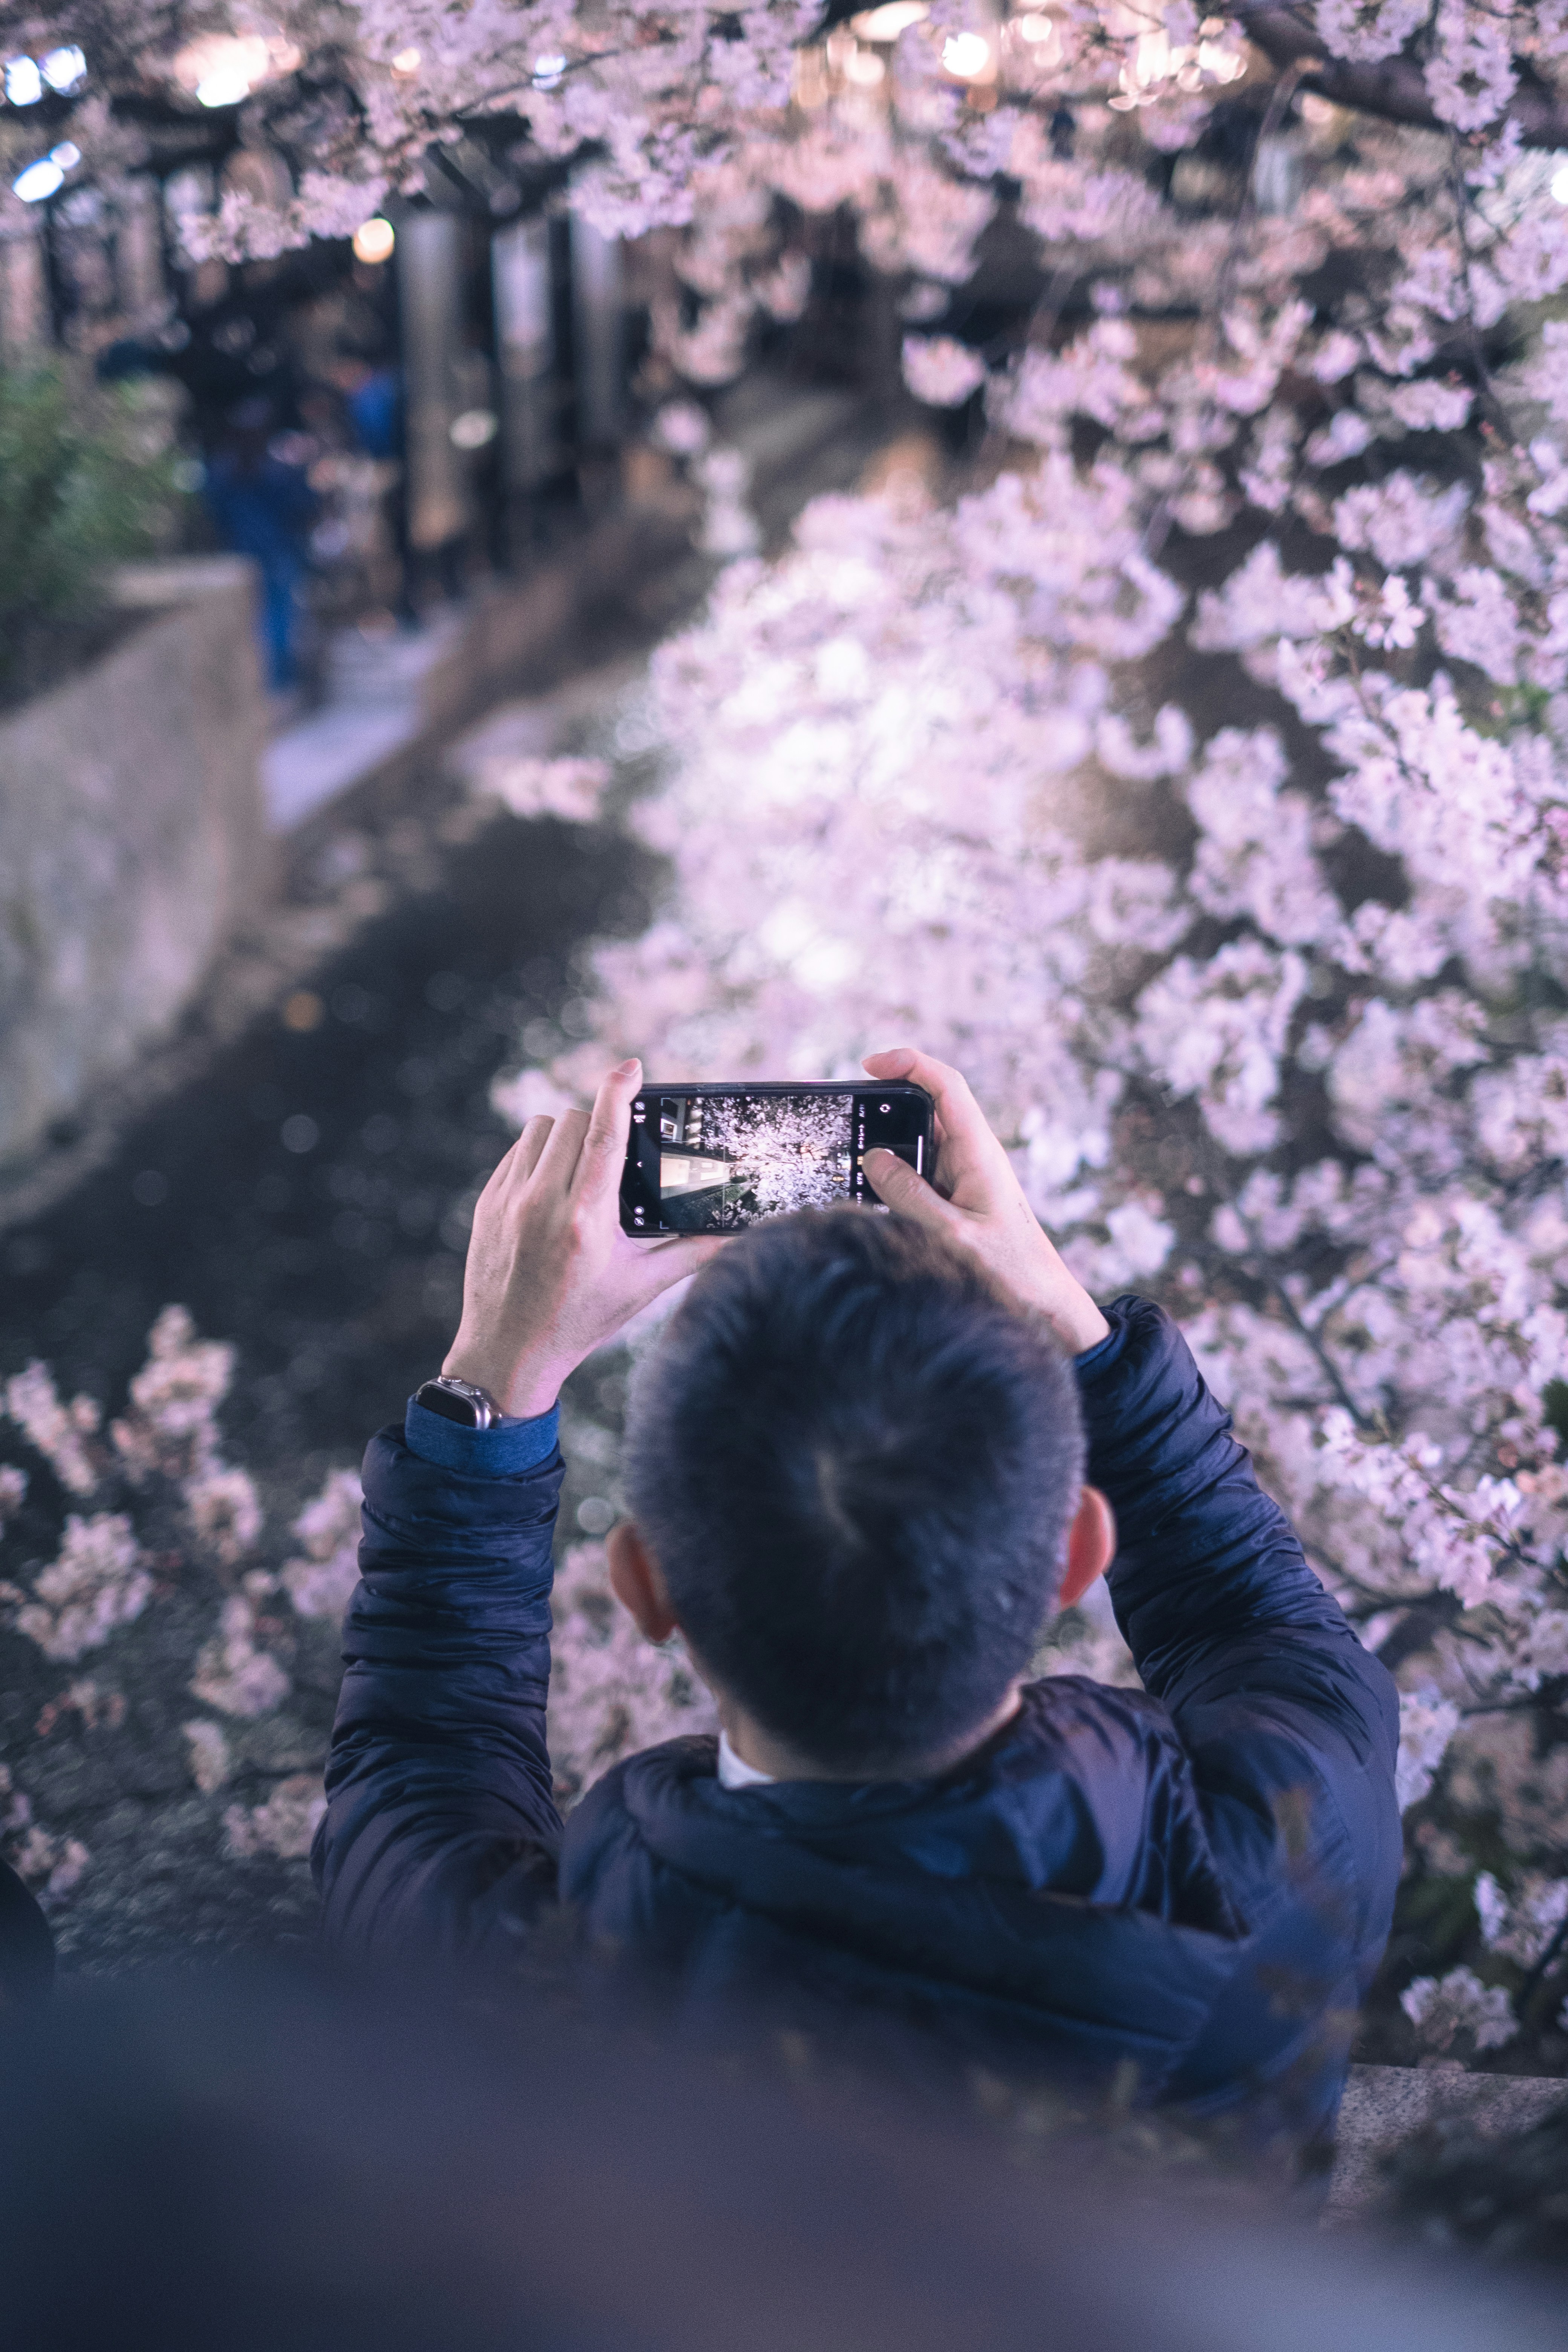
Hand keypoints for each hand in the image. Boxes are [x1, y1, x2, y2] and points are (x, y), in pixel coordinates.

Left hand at [442, 1058, 723, 1416]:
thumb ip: (691, 1253)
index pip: (604, 1136)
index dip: (618, 1091)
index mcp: (585, 1221)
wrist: (507, 1352)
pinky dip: (539, 1157)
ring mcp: (508, 1201)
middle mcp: (542, 1205)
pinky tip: (553, 1188)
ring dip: (566, 1137)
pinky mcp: (486, 1204)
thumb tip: (737, 1233)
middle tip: (612, 1159)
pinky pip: (517, 1153)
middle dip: (598, 1127)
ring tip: (581, 1170)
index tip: (631, 1066)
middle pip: (574, 1123)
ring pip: (541, 1130)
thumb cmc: (578, 1322)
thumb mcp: (640, 1289)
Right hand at [860, 1047, 1109, 1356]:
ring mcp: (964, 1173)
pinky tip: (870, 1192)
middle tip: (846, 1119)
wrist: (1043, 1300)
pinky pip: (919, 1171)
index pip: (946, 1086)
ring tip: (852, 1160)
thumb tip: (874, 1158)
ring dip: (886, 1146)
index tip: (869, 1064)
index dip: (909, 1064)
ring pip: (918, 1141)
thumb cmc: (1009, 1268)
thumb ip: (910, 1196)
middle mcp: (972, 1154)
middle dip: (886, 1107)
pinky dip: (893, 1175)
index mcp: (979, 1152)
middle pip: (925, 1108)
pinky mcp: (956, 1194)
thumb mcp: (952, 1234)